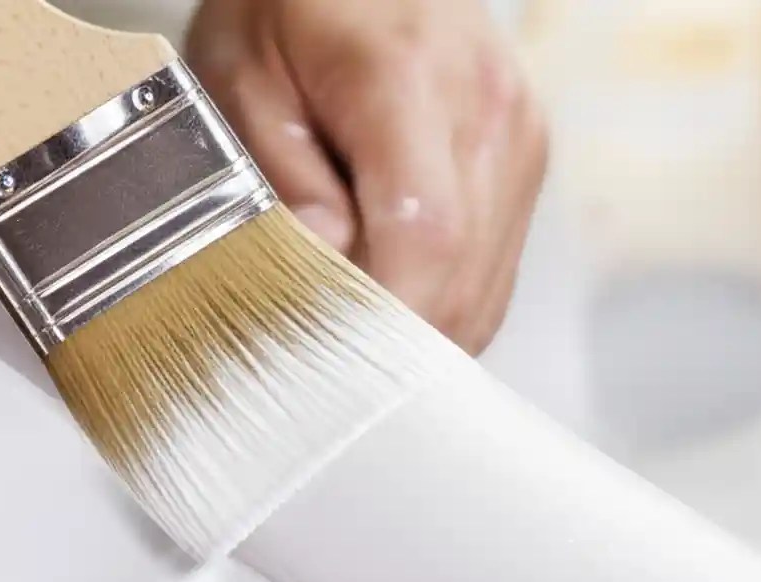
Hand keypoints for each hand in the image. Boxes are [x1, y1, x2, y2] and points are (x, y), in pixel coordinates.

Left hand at [187, 0, 547, 354]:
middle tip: (318, 367)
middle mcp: (488, 111)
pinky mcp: (521, 160)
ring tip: (343, 331)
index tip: (328, 361)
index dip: (384, 315)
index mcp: (408, 76)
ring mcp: (518, 138)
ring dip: (416, 329)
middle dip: (390, 343)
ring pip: (484, 289)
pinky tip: (383, 298)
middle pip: (462, 277)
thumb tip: (321, 269)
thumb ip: (277, 175)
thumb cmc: (287, 5)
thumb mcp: (238, 75)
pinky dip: (437, 303)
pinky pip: (489, 269)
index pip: (426, 231)